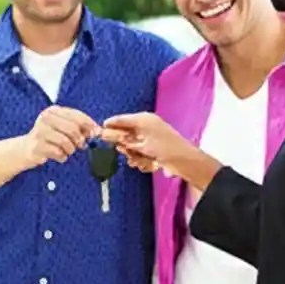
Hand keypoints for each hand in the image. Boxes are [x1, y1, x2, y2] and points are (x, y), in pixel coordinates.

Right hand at [23, 106, 99, 165]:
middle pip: (72, 128)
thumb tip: (96, 130)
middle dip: (79, 139)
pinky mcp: (37, 145)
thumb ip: (79, 126)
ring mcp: (40, 131)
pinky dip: (62, 156)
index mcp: (53, 111)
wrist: (26, 149)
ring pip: (65, 141)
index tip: (95, 133)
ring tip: (67, 150)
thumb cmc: (48, 138)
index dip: (89, 124)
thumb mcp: (63, 127)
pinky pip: (58, 152)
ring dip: (71, 149)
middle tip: (80, 145)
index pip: (76, 115)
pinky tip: (59, 155)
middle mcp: (45, 118)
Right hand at [99, 112, 222, 189]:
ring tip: (141, 160)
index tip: (100, 134)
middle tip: (128, 153)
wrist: (185, 161)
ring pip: (132, 145)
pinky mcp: (154, 146)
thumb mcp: (139, 143)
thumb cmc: (163, 148)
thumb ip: (121, 139)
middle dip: (125, 146)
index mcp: (142, 119)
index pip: (120, 119)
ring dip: (134, 155)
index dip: (110, 126)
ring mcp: (150, 136)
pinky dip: (142, 159)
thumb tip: (104, 133)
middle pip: (124, 134)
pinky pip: (140, 151)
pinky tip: (148, 164)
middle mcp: (145, 125)